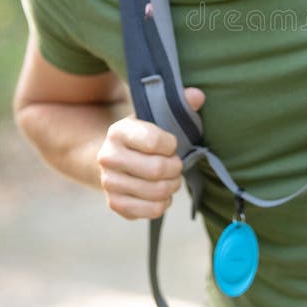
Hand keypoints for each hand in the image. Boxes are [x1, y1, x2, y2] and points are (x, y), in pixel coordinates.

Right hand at [97, 87, 204, 218]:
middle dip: (175, 168)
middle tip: (176, 164)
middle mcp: (108, 157)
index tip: (172, 144)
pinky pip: (151, 210)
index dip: (171, 144)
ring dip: (172, 186)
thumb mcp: (156, 117)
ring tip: (171, 178)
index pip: (153, 141)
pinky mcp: (114, 203)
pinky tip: (162, 194)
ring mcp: (109, 182)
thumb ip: (179, 104)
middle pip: (156, 169)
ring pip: (156, 191)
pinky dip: (163, 203)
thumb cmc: (143, 137)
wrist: (114, 159)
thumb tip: (198, 96)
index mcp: (118, 131)